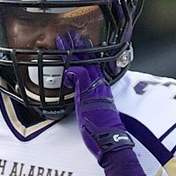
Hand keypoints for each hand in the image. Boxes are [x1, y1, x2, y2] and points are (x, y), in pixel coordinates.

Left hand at [61, 34, 145, 175]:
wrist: (112, 142)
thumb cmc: (102, 133)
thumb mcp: (93, 114)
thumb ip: (86, 103)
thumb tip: (80, 100)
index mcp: (100, 89)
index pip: (92, 66)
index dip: (83, 54)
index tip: (76, 43)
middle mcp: (100, 86)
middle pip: (89, 60)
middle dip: (78, 46)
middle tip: (69, 33)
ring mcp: (95, 90)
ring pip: (85, 64)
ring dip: (73, 51)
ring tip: (63, 39)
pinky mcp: (89, 97)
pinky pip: (81, 79)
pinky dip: (73, 70)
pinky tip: (66, 66)